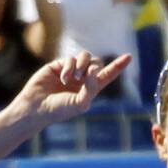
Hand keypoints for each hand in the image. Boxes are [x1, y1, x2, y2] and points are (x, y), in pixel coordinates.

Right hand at [12, 51, 131, 125]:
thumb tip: (96, 71)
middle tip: (82, 78)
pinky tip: (62, 77)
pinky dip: (68, 67)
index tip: (129, 57)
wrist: (37, 106)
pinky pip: (70, 58)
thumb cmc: (59, 110)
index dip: (118, 66)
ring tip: (72, 78)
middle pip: (97, 62)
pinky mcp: (59, 64)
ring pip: (85, 57)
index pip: (107, 76)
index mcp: (90, 90)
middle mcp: (82, 79)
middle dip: (93, 67)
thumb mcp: (80, 103)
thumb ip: (91, 88)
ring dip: (81, 65)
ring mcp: (71, 70)